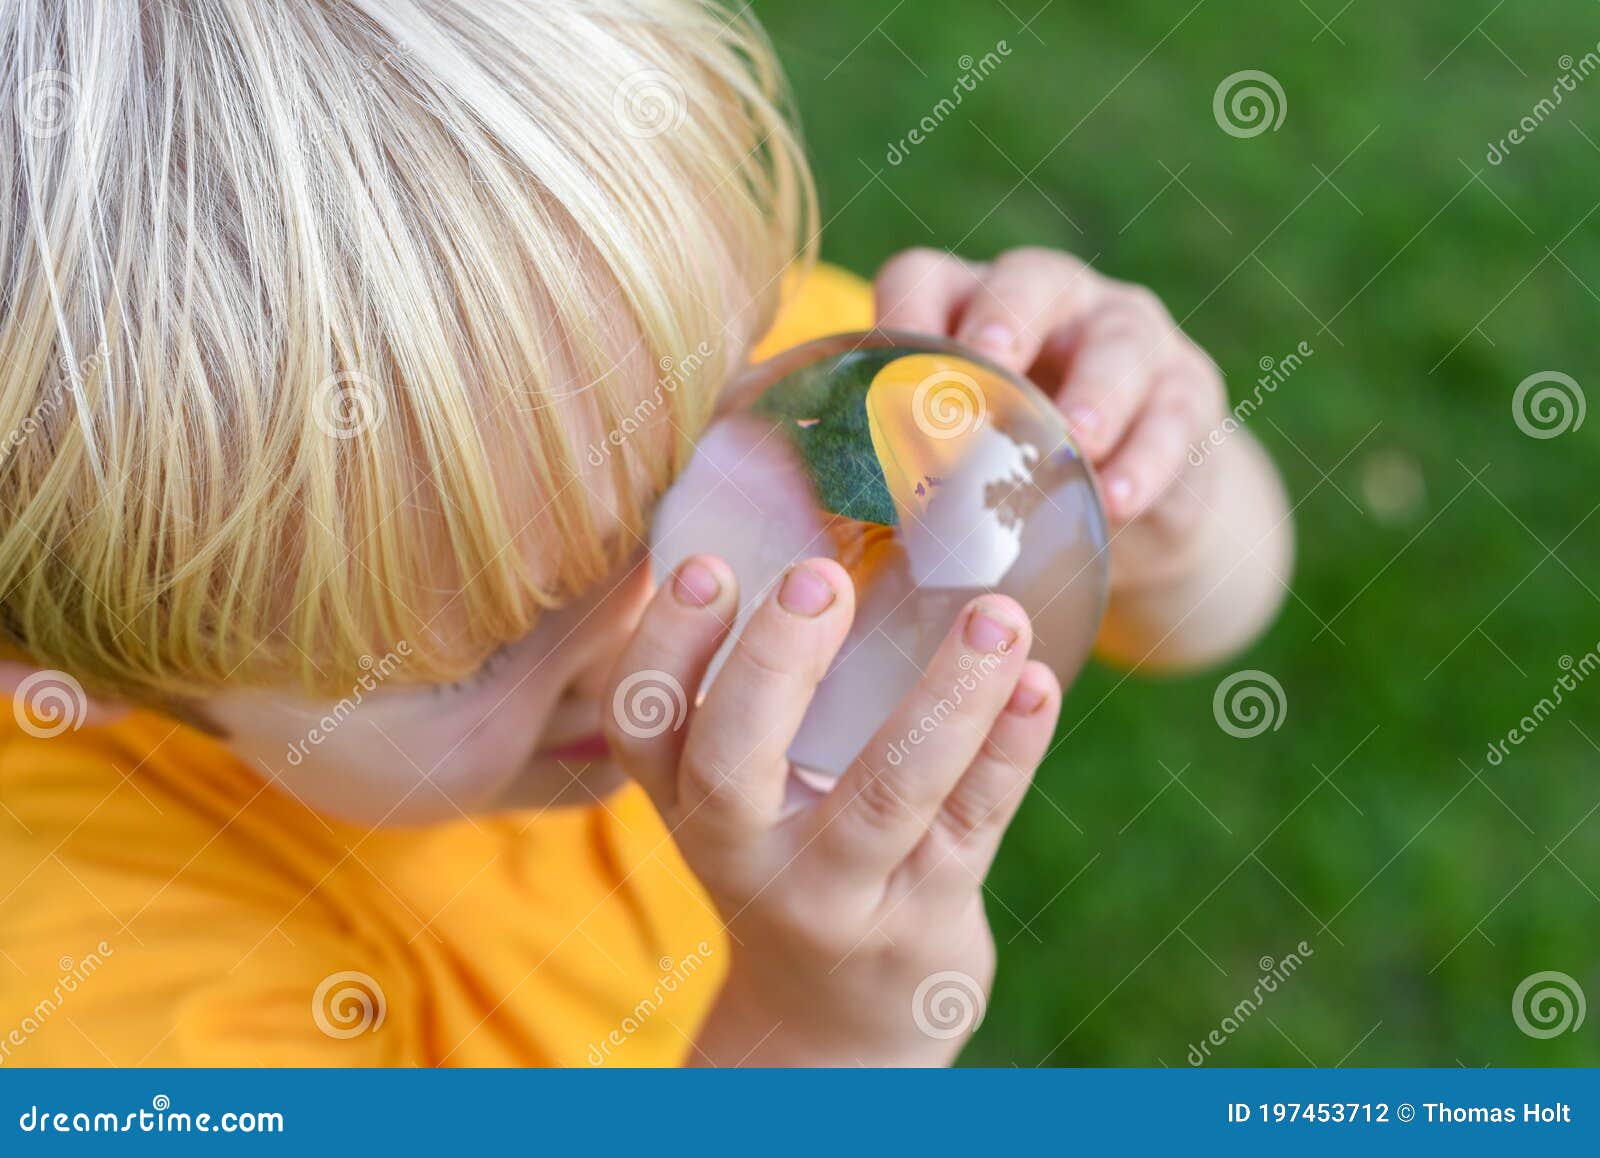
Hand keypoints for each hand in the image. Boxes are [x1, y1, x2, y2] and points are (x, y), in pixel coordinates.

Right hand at [603, 554, 1060, 1065]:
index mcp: (688, 800)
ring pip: (885, 794)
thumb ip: (751, 692)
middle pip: (733, 764)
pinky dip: (1009, 748)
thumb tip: (804, 512)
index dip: (664, 646)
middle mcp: (746, 851)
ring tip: (996, 615)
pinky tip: (1036, 684)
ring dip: (945, 697)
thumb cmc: (788, 854)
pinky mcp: (925, 914)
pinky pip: (973, 822)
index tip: (703, 564)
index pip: (643, 724)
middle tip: (821, 577)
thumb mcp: (739, 796)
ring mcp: (838, 892)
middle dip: (773, 665)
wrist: (837, 1016)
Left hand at [874, 246, 1290, 667]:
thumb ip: (880, 453)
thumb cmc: (1001, 472)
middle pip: (1026, 281)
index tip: (886, 364)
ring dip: (1094, 391)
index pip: (925, 279)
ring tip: (1073, 439)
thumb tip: (775, 483)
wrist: (1124, 508)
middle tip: (987, 357)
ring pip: (1117, 342)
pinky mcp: (1186, 392)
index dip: (904, 310)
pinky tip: (1119, 500)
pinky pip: (1173, 415)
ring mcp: (1126, 338)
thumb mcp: (946, 455)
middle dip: (1004, 316)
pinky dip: (1146, 458)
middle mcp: (1048, 301)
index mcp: (966, 305)